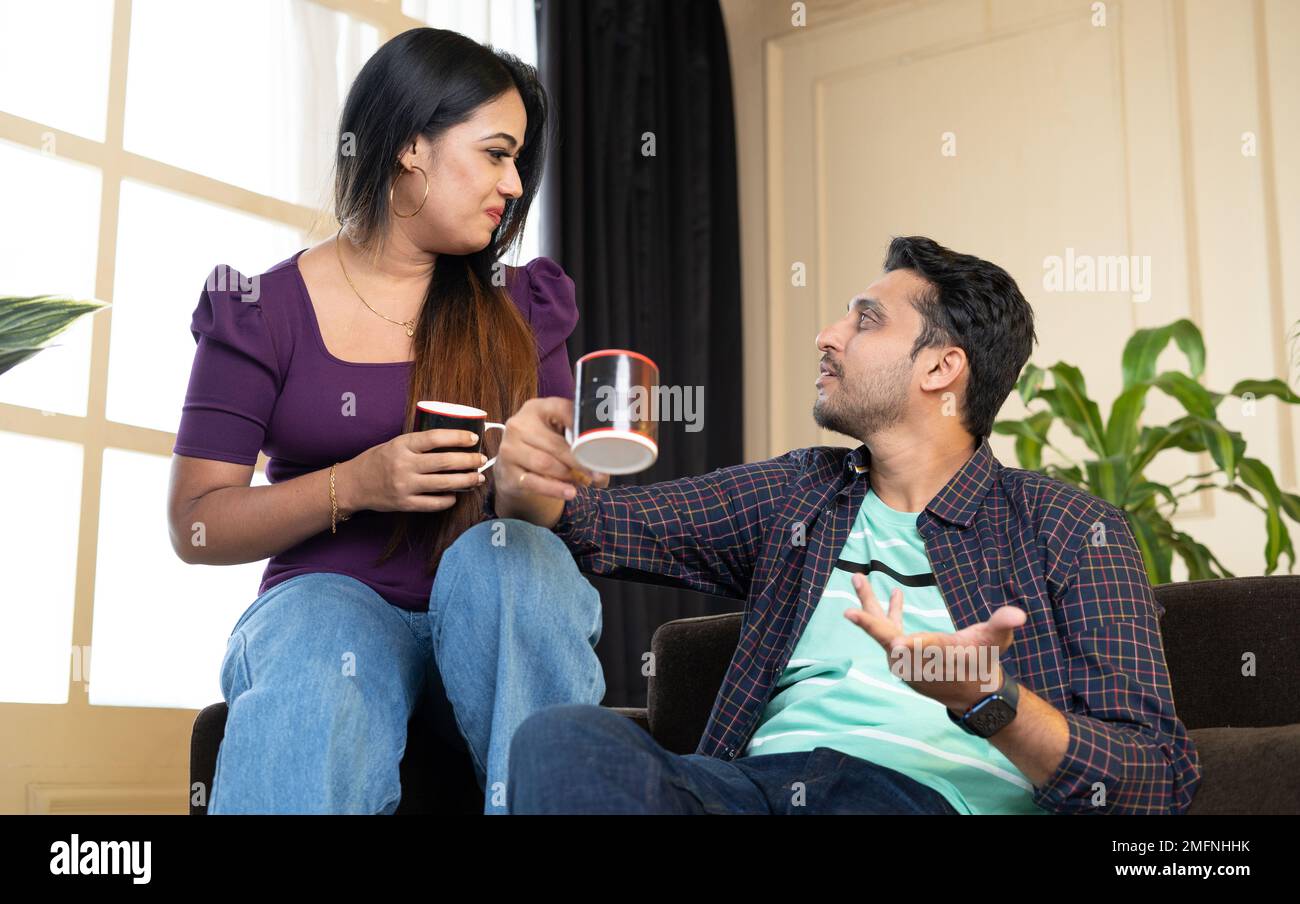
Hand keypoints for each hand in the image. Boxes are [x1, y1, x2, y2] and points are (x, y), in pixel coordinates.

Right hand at [341, 428, 486, 513]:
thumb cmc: (378, 460)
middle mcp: (404, 465)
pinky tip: (456, 495)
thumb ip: (420, 444)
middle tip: (482, 460)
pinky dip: (449, 499)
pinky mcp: (405, 504)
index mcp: (402, 445)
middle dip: (469, 461)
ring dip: (466, 481)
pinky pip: (434, 503)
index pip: (435, 438)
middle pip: (445, 462)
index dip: (458, 437)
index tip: (473, 439)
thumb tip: (454, 442)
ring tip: (478, 478)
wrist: (354, 484)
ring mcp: (405, 486)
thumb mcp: (396, 444)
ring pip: (444, 484)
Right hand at [495, 397, 605, 503]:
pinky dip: (555, 489)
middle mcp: (519, 424)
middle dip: (581, 461)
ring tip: (585, 482)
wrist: (514, 467)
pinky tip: (570, 492)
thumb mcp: (557, 433)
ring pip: (546, 464)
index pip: (562, 410)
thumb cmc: (544, 446)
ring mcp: (510, 448)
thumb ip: (579, 437)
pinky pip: (534, 482)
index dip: (582, 425)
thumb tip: (610, 455)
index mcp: (537, 408)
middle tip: (600, 472)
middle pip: (556, 444)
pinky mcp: (507, 471)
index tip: (601, 438)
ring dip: (569, 476)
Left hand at [842, 572, 1025, 711]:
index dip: (909, 646)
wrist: (972, 692)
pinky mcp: (903, 654)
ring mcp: (904, 657)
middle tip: (850, 609)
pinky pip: (890, 630)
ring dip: (870, 604)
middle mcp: (914, 659)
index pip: (922, 650)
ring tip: (858, 577)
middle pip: (888, 636)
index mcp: (936, 656)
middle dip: (870, 620)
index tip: (894, 643)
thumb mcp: (995, 643)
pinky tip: (894, 592)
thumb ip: (1002, 625)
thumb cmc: (983, 664)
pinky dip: (890, 611)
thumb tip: (1018, 615)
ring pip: (883, 629)